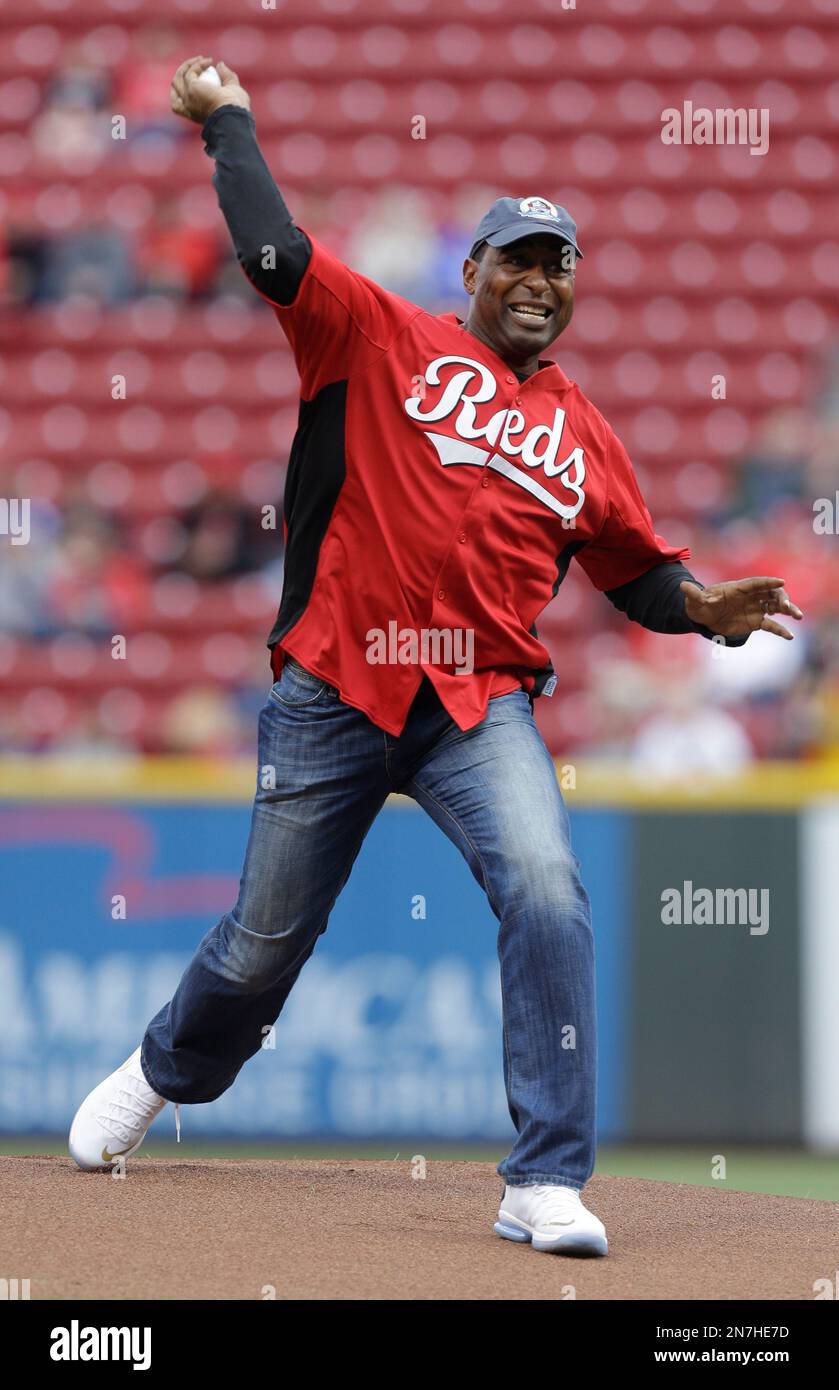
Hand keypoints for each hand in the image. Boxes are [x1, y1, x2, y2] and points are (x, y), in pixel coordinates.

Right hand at [170, 56, 250, 124]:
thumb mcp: (233, 91)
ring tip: (202, 59)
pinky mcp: (191, 89)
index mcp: (195, 113)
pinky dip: (198, 64)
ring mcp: (187, 99)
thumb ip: (227, 77)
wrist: (234, 113)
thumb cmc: (236, 109)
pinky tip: (209, 61)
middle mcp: (188, 108)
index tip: (199, 76)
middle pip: (176, 88)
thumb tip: (220, 64)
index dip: (185, 86)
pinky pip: (190, 72)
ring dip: (187, 65)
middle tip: (198, 63)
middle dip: (183, 72)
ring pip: (178, 78)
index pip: (180, 101)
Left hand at [681, 576, 802, 640]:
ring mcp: (754, 608)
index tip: (781, 582)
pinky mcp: (755, 622)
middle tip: (787, 606)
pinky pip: (771, 625)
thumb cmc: (699, 605)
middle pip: (770, 593)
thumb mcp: (695, 600)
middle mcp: (750, 597)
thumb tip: (682, 586)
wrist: (703, 618)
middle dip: (781, 597)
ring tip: (798, 616)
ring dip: (788, 609)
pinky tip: (790, 636)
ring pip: (775, 606)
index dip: (768, 582)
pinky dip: (780, 630)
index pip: (756, 583)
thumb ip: (693, 594)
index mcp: (738, 588)